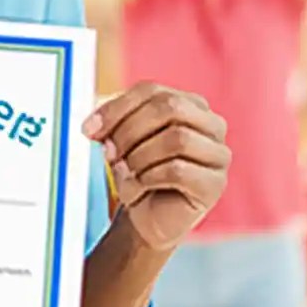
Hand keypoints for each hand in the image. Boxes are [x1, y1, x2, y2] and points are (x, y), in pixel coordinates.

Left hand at [83, 82, 229, 249]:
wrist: (147, 216)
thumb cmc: (137, 171)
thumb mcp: (120, 139)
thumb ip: (110, 123)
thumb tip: (94, 125)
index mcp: (190, 103)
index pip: (151, 90)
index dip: (116, 108)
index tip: (88, 130)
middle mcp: (212, 124)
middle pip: (169, 107)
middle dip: (129, 130)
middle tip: (108, 154)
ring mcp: (218, 154)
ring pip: (177, 138)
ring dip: (139, 156)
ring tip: (126, 172)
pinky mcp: (215, 184)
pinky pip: (179, 170)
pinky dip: (149, 177)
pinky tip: (140, 186)